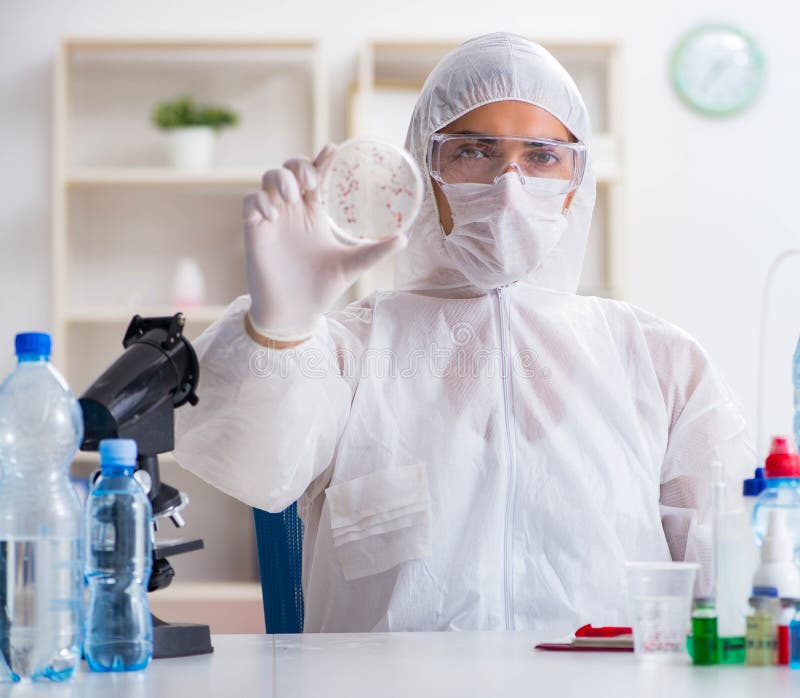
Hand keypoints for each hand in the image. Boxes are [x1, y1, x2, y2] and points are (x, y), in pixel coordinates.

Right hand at [243, 145, 406, 341]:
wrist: (296, 313)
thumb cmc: (321, 288)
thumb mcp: (352, 265)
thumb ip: (376, 251)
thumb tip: (405, 239)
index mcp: (314, 213)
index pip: (316, 176)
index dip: (322, 160)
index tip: (334, 149)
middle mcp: (293, 211)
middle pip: (290, 169)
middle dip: (298, 165)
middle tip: (310, 181)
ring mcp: (272, 219)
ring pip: (268, 179)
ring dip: (280, 179)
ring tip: (293, 196)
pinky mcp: (254, 231)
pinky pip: (250, 202)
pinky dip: (260, 202)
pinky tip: (273, 216)